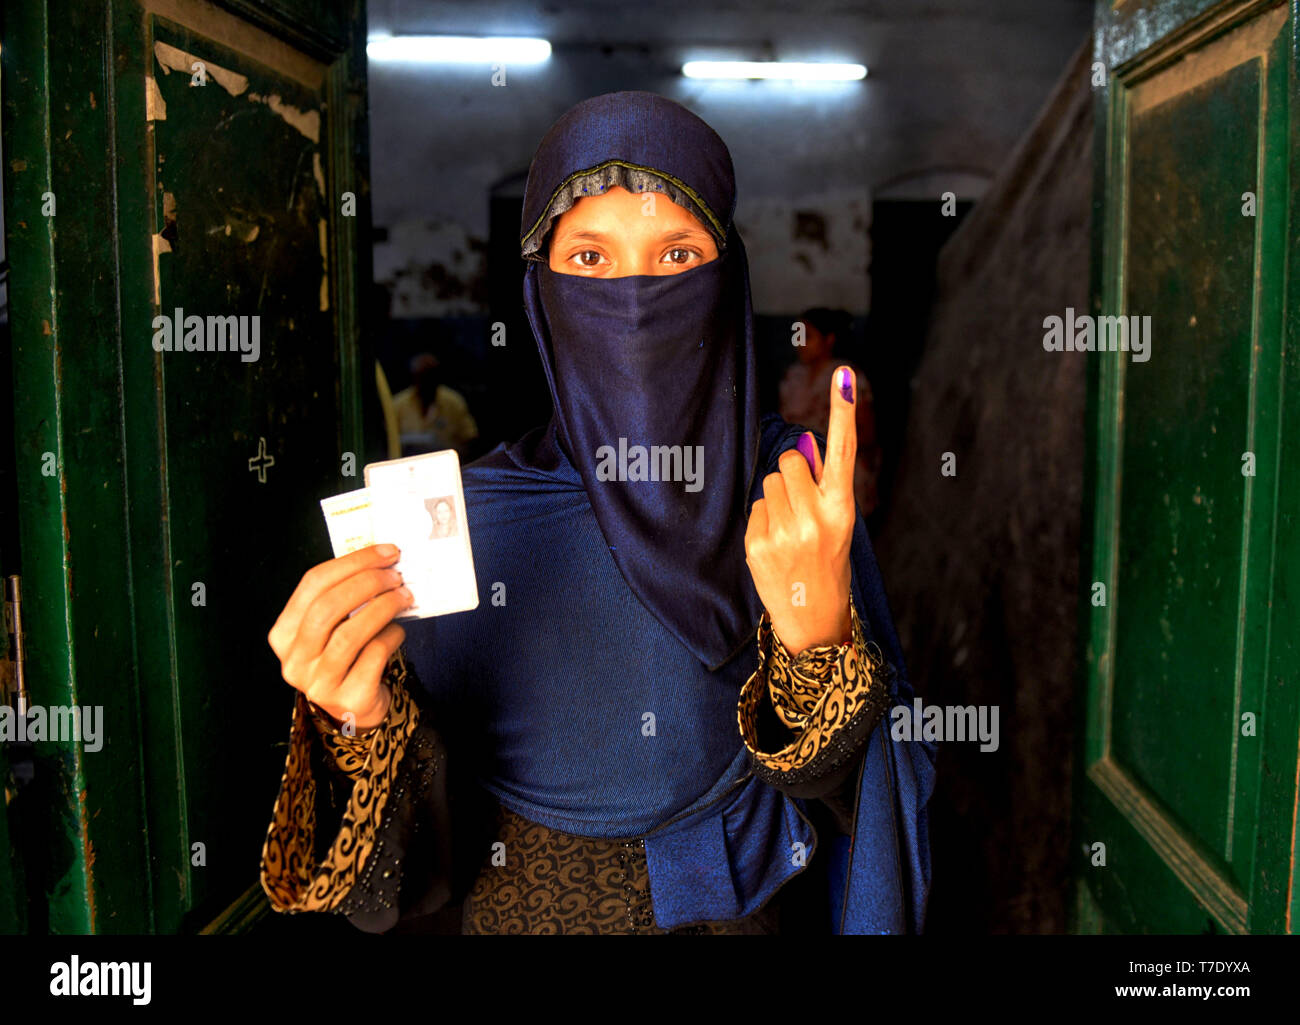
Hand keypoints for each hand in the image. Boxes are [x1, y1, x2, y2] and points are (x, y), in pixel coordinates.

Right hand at [267, 544, 414, 729]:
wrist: (356, 709)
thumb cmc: (347, 657)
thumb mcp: (332, 628)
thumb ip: (344, 598)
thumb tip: (382, 560)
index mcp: (284, 633)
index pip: (312, 584)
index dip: (351, 562)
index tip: (385, 551)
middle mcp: (294, 660)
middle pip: (327, 607)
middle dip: (367, 583)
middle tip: (396, 575)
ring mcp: (318, 682)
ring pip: (349, 634)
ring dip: (383, 607)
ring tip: (404, 596)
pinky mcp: (348, 698)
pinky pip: (373, 656)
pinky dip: (391, 636)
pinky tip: (399, 630)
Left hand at [745, 366, 857, 654]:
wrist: (814, 618)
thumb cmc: (827, 562)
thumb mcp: (837, 524)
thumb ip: (821, 485)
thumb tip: (803, 446)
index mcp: (843, 508)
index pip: (843, 451)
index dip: (844, 412)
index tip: (845, 374)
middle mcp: (816, 517)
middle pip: (791, 461)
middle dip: (792, 475)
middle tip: (801, 507)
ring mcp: (785, 531)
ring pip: (770, 482)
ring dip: (777, 499)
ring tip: (791, 531)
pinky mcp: (759, 543)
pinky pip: (756, 508)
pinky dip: (764, 521)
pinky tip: (777, 546)